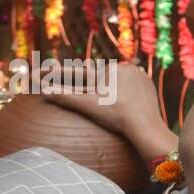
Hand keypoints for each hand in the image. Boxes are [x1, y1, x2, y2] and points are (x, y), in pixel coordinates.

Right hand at [43, 62, 176, 159]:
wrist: (146, 126)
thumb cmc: (116, 116)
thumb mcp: (89, 106)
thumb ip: (67, 97)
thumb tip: (45, 91)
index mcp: (108, 70)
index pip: (80, 75)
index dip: (63, 76)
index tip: (47, 74)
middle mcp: (125, 67)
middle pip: (100, 75)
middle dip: (89, 78)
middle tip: (77, 74)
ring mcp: (139, 74)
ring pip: (117, 79)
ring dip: (109, 82)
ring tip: (102, 87)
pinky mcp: (148, 84)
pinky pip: (132, 84)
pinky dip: (125, 88)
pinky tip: (124, 93)